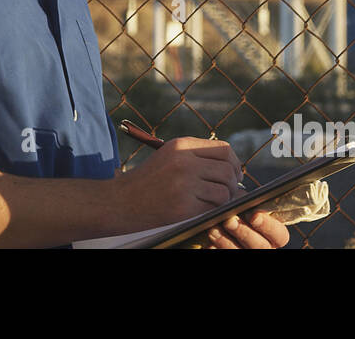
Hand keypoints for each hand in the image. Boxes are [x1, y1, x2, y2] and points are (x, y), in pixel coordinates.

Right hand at [115, 136, 246, 229]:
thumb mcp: (168, 157)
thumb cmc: (147, 181)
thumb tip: (233, 169)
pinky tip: (203, 209)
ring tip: (213, 202)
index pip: (224, 149)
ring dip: (224, 199)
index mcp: (181, 145)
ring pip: (225, 190)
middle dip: (233, 183)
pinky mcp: (184, 205)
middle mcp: (184, 160)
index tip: (232, 174)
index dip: (234, 163)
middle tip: (228, 192)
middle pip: (228, 169)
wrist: (120, 201)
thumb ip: (196, 157)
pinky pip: (214, 206)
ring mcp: (184, 183)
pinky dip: (214, 209)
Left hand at [198, 209, 289, 248]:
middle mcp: (263, 248)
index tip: (253, 215)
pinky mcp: (232, 258)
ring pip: (241, 253)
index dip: (268, 226)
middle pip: (261, 246)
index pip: (279, 235)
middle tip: (229, 220)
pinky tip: (209, 243)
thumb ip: (245, 201)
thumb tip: (240, 200)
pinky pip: (223, 256)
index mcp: (272, 234)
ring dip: (226, 241)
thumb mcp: (240, 202)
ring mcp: (245, 253)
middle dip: (244, 232)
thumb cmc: (232, 208)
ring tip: (213, 229)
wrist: (215, 216)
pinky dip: (217, 249)